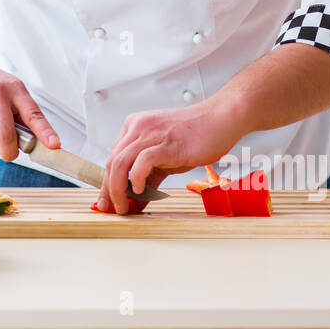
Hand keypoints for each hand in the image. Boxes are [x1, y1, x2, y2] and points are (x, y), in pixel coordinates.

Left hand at [96, 103, 243, 213]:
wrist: (222, 119)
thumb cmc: (197, 136)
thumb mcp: (166, 156)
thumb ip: (150, 176)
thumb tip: (137, 200)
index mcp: (135, 127)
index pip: (112, 158)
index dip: (107, 183)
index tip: (108, 202)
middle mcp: (138, 127)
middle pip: (111, 162)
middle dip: (108, 190)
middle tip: (112, 209)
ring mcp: (151, 133)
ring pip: (119, 162)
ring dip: (117, 189)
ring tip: (124, 206)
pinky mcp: (166, 143)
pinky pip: (142, 161)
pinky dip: (136, 178)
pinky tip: (139, 190)